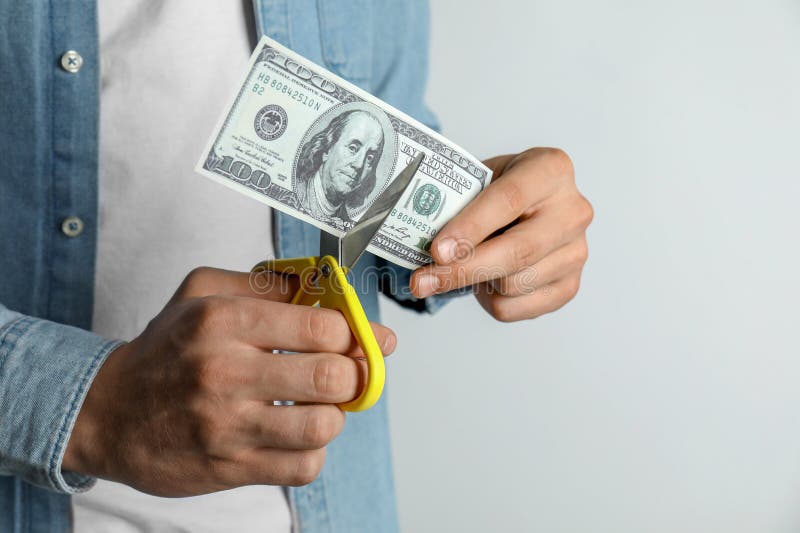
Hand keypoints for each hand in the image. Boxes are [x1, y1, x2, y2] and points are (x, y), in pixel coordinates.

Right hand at [63, 267, 395, 495]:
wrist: (107, 413)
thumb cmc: (166, 349)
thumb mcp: (202, 293)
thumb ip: (266, 282)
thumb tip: (326, 287)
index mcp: (223, 320)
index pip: (322, 325)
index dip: (351, 332)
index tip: (350, 337)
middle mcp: (225, 372)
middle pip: (331, 376)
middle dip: (353, 374)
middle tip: (345, 372)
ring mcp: (226, 425)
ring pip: (323, 425)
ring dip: (334, 415)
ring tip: (319, 405)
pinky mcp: (228, 467)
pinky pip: (302, 467)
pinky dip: (312, 453)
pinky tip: (297, 436)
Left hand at [410, 148, 592, 321]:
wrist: (530, 207)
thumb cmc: (498, 191)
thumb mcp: (479, 180)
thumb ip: (457, 205)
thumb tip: (419, 243)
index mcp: (551, 170)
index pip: (509, 200)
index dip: (470, 227)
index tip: (436, 251)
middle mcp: (573, 211)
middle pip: (517, 252)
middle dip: (463, 270)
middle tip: (422, 281)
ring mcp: (577, 251)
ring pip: (514, 285)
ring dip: (476, 283)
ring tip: (463, 267)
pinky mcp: (570, 286)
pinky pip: (518, 308)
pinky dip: (490, 301)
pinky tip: (485, 281)